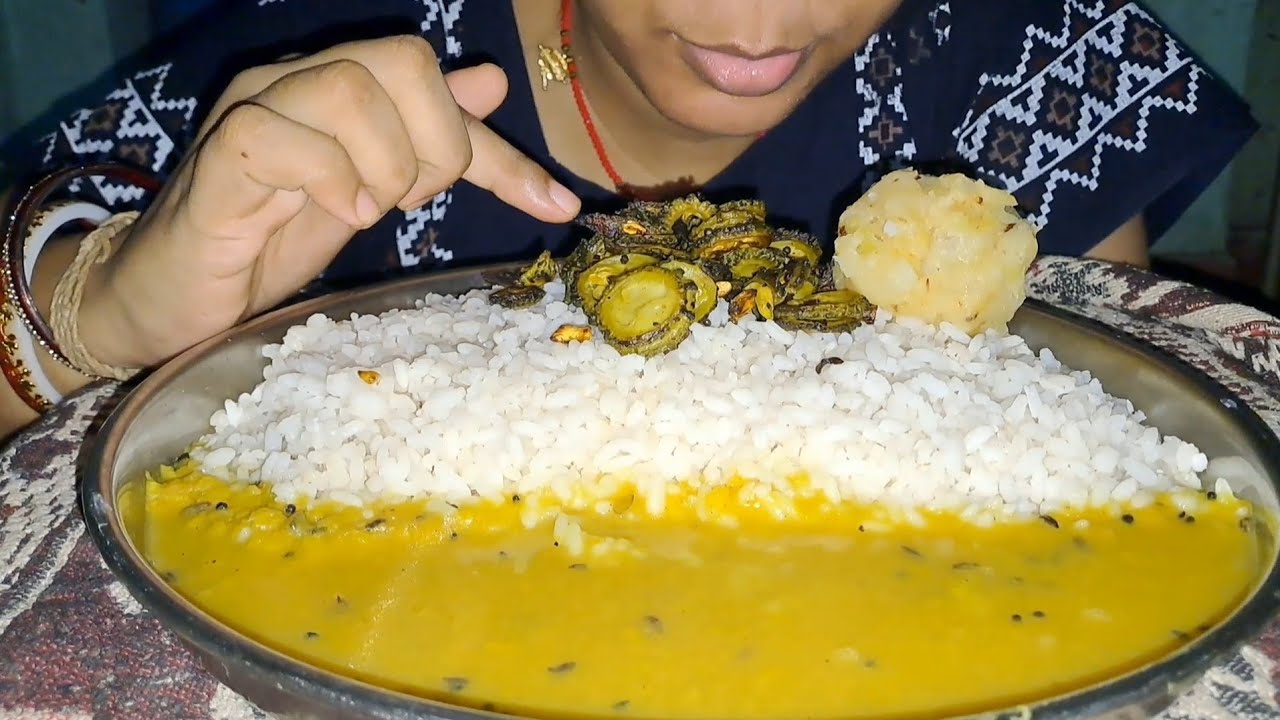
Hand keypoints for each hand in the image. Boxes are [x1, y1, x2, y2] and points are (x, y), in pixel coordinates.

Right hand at [83, 36, 579, 369]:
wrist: (177, 296)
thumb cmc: (270, 239)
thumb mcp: (371, 190)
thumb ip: (426, 142)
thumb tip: (489, 84)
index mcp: (336, 84)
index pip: (439, 84)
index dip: (501, 149)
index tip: (555, 203)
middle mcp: (294, 80)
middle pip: (402, 62)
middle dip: (433, 145)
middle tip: (406, 202)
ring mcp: (254, 110)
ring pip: (348, 89)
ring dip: (383, 164)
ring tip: (365, 210)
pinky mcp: (223, 155)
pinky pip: (286, 137)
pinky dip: (332, 180)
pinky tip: (337, 214)